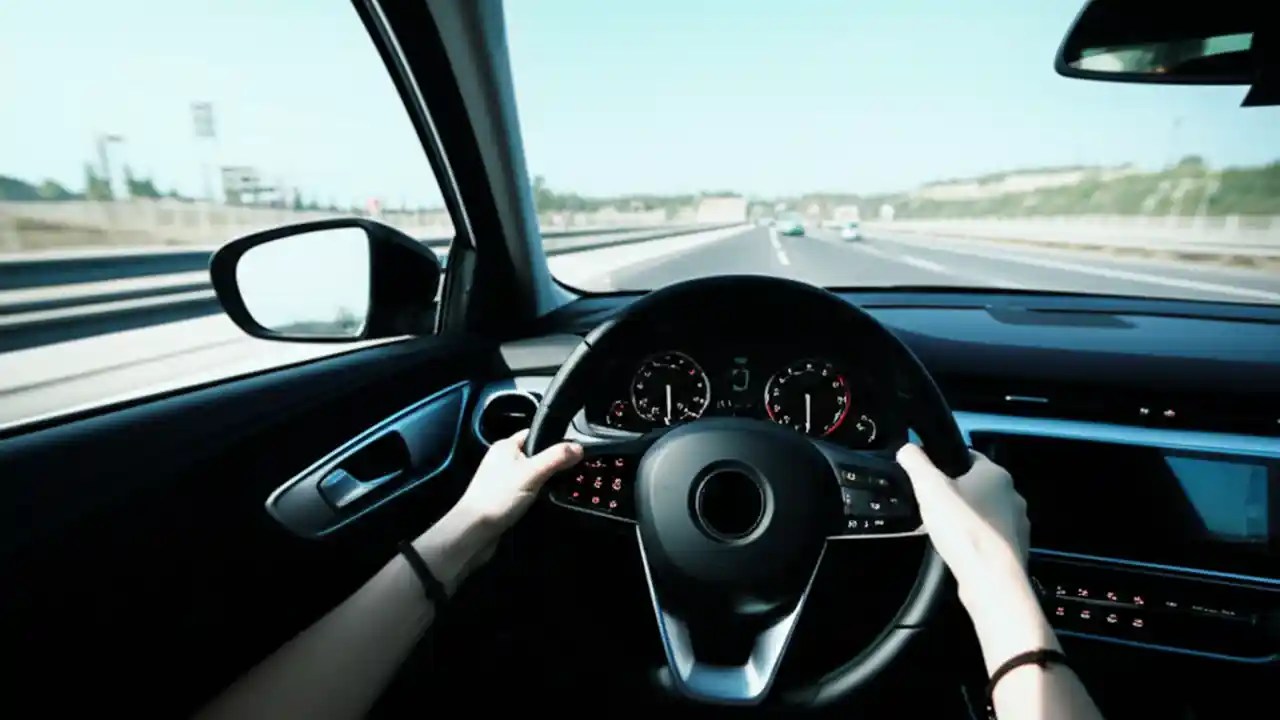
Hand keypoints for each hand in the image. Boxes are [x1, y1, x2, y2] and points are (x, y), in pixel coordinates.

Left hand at [415, 430, 581, 595]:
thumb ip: (556, 457)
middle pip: (535, 455)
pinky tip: (547, 501)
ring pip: (532, 475)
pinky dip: (537, 496)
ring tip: (564, 487)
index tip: (574, 451)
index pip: (534, 433)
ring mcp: (502, 481)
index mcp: (505, 446)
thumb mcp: (532, 473)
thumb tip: (579, 447)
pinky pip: (527, 491)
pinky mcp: (504, 499)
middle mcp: (502, 460)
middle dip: (553, 463)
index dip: (554, 439)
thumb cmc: (500, 497)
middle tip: (574, 471)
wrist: (474, 532)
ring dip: (545, 482)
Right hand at [897, 444, 1057, 671]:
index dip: (945, 463)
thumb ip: (916, 463)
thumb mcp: (929, 488)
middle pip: (976, 486)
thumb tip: (907, 448)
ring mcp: (1019, 523)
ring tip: (944, 532)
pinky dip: (975, 540)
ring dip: (966, 518)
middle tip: (932, 507)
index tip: (928, 478)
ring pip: (984, 512)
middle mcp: (1013, 494)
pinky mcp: (1017, 548)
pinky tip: (960, 550)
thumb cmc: (963, 528)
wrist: (992, 580)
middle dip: (955, 494)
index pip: (968, 456)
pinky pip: (990, 537)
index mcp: (996, 473)